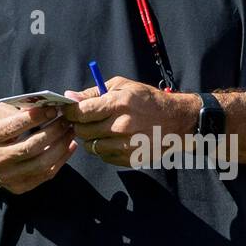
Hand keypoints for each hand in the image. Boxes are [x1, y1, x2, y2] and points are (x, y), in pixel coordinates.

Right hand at [0, 102, 76, 193]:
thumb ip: (17, 110)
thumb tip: (45, 106)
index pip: (14, 126)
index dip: (37, 117)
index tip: (54, 109)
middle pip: (30, 147)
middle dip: (53, 131)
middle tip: (66, 120)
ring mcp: (6, 176)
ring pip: (41, 163)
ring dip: (61, 146)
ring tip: (70, 132)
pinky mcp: (18, 187)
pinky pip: (45, 175)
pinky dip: (61, 160)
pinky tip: (68, 146)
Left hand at [62, 76, 200, 166]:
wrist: (177, 120)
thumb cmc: (147, 100)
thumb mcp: (122, 86)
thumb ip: (94, 92)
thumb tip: (69, 96)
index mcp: (118, 103)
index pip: (81, 112)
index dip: (69, 112)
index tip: (68, 111)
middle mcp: (121, 126)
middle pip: (83, 131)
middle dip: (78, 125)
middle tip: (84, 120)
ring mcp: (126, 145)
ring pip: (91, 146)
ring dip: (90, 138)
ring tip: (99, 129)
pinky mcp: (131, 159)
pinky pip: (104, 156)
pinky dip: (103, 149)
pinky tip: (112, 139)